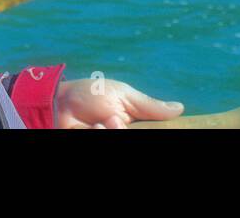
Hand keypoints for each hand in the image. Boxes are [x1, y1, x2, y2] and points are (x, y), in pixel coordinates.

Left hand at [55, 78, 183, 128]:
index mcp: (136, 126)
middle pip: (143, 135)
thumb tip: (180, 108)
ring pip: (122, 138)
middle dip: (123, 129)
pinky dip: (98, 133)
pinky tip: (90, 128)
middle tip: (113, 120)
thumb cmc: (92, 95)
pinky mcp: (96, 145)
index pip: (154, 131)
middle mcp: (125, 134)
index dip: (157, 129)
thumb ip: (150, 106)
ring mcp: (110, 140)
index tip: (134, 122)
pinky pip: (106, 140)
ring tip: (100, 122)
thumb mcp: (124, 96)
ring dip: (112, 131)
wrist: (60, 102)